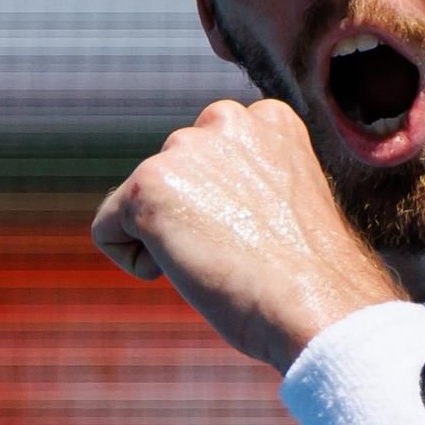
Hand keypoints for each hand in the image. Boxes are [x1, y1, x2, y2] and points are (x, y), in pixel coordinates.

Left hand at [92, 99, 404, 368]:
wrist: (317, 305)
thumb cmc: (310, 277)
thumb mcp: (286, 204)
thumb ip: (245, 182)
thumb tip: (206, 199)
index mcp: (267, 119)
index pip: (207, 163)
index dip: (227, 213)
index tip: (263, 237)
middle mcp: (224, 119)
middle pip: (172, 179)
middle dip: (193, 221)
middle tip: (241, 253)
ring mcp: (184, 148)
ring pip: (139, 206)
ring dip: (170, 243)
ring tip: (223, 260)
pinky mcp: (148, 185)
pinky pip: (108, 231)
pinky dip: (138, 264)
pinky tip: (192, 270)